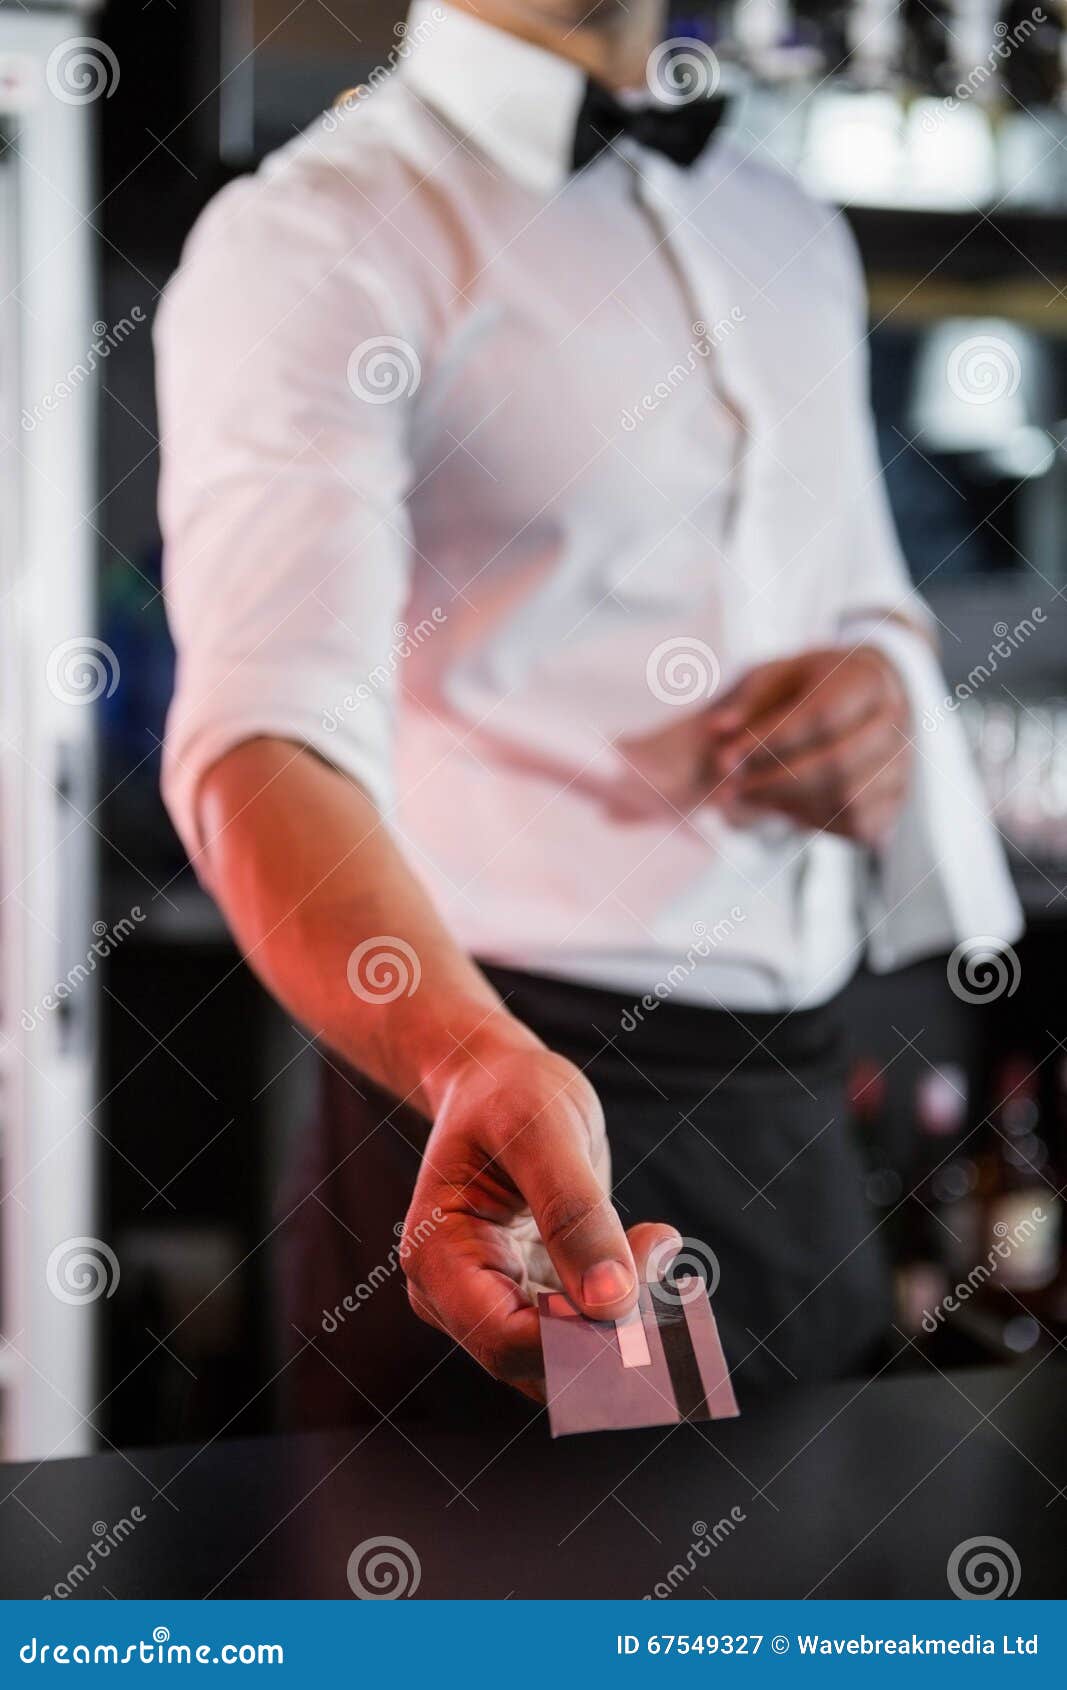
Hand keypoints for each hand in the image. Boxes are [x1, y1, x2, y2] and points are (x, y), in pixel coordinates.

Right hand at [401, 1034, 680, 1398]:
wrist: (499, 1081)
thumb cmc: (510, 1094)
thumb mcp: (544, 1131)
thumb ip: (575, 1214)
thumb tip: (612, 1305)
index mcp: (438, 1260)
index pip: (505, 1339)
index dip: (579, 1333)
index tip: (642, 1281)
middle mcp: (458, 1298)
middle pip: (540, 1361)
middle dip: (612, 1324)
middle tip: (659, 1250)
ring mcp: (497, 1304)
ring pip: (572, 1359)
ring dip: (630, 1317)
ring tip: (656, 1241)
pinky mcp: (536, 1300)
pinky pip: (587, 1332)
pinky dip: (630, 1303)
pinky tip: (651, 1245)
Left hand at [702, 645, 912, 846]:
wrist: (869, 697)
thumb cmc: (815, 684)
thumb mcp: (780, 674)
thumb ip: (749, 700)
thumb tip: (718, 730)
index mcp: (868, 679)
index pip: (823, 715)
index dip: (771, 741)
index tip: (725, 757)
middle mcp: (896, 722)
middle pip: (839, 763)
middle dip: (776, 782)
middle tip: (729, 788)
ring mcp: (902, 763)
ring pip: (849, 800)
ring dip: (790, 805)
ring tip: (750, 796)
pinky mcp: (896, 799)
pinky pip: (858, 825)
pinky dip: (813, 822)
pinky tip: (781, 806)